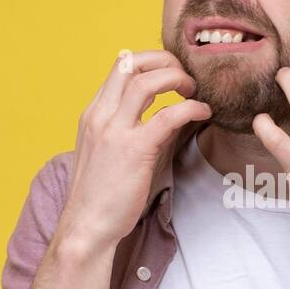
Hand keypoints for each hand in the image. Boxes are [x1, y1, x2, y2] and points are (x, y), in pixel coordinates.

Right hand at [55, 50, 210, 253]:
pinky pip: (168, 116)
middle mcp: (100, 116)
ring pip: (146, 82)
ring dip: (176, 78)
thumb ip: (129, 129)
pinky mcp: (134, 150)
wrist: (86, 228)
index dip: (150, 62)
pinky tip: (203, 112)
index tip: (171, 73)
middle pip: (131, 63)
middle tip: (186, 76)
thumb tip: (164, 117)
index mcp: (93, 114)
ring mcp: (114, 131)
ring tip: (194, 90)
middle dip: (164, 60)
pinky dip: (191, 108)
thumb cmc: (100, 196)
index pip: (119, 67)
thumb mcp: (107, 153)